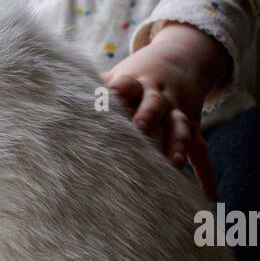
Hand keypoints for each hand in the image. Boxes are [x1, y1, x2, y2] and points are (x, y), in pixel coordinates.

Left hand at [100, 23, 228, 200]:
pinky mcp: (193, 129)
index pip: (127, 84)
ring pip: (182, 128)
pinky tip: (210, 196)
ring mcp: (179, 113)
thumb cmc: (135, 80)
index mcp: (136, 84)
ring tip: (174, 163)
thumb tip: (50, 91)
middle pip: (155, 105)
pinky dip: (206, 175)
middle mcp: (160, 98)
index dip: (120, 88)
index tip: (111, 93)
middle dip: (148, 116)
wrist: (179, 63)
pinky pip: (202, 153)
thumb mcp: (118, 76)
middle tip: (138, 128)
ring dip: (178, 144)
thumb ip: (93, 88)